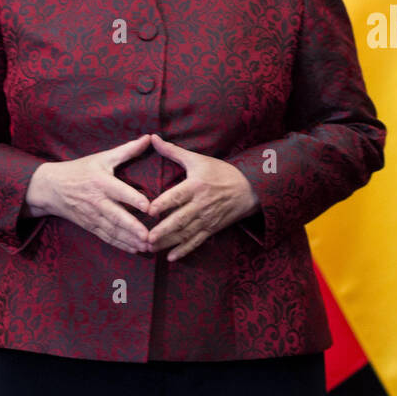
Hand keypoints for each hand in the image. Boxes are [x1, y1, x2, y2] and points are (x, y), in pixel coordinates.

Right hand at [25, 135, 152, 253]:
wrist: (50, 188)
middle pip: (116, 216)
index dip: (133, 199)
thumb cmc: (80, 170)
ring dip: (130, 240)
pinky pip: (106, 237)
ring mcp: (92, 216)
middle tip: (149, 236)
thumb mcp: (102, 157)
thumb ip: (127, 150)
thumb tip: (149, 138)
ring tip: (147, 246)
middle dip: (133, 228)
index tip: (148, 207)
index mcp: (101, 182)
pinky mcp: (89, 225)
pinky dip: (120, 244)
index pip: (119, 191)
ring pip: (112, 230)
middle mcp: (96, 201)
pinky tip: (135, 249)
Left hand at [146, 133, 259, 260]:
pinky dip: (184, 250)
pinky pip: (197, 241)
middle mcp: (201, 204)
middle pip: (180, 219)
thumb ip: (172, 151)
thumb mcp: (198, 159)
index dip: (163, 203)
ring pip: (185, 233)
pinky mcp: (212, 228)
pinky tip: (171, 257)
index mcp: (196, 185)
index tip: (149, 211)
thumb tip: (152, 138)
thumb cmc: (220, 172)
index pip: (177, 196)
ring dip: (168, 242)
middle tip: (146, 237)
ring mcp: (207, 218)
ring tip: (151, 248)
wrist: (249, 188)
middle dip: (163, 230)